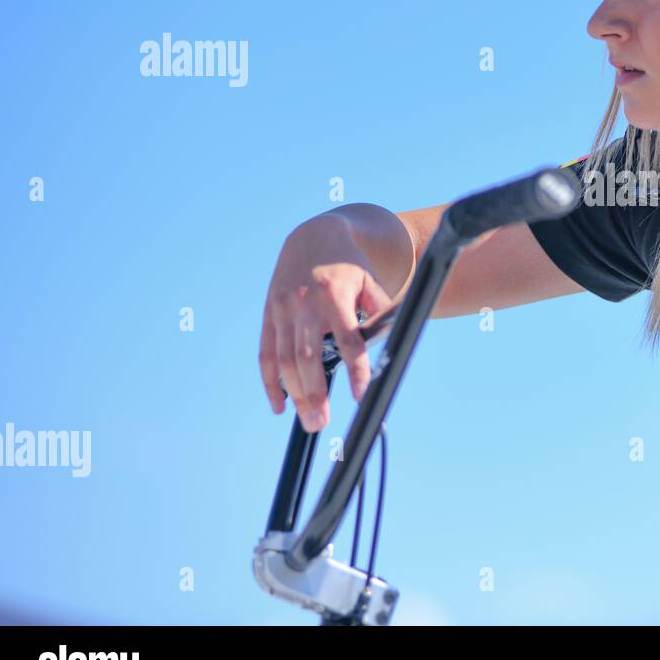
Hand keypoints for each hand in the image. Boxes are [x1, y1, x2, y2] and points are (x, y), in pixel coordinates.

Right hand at [258, 215, 393, 431]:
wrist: (312, 237)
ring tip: (309, 420)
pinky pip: (266, 354)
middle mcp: (304, 304)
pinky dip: (270, 382)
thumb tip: (393, 343)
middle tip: (322, 423)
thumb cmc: (348, 264)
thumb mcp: (370, 281)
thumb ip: (381, 311)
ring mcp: (282, 311)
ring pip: (285, 360)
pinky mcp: (269, 316)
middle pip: (307, 357)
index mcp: (333, 294)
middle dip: (314, 393)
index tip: (362, 395)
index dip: (355, 369)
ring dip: (295, 394)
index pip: (348, 339)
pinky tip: (279, 405)